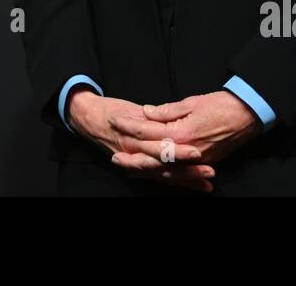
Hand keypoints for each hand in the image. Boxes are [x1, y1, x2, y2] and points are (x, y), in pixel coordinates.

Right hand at [67, 87, 214, 191]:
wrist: (86, 117)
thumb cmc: (109, 109)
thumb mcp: (131, 109)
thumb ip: (153, 116)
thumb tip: (169, 118)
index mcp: (136, 133)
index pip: (160, 144)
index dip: (178, 151)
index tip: (197, 152)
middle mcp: (136, 151)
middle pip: (164, 164)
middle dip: (187, 170)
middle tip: (209, 171)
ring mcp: (135, 160)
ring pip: (162, 174)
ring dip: (185, 179)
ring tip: (206, 183)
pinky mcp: (136, 165)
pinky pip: (156, 177)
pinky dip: (174, 182)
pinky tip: (194, 187)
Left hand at [110, 91, 261, 173]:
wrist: (247, 115)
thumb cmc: (221, 105)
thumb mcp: (191, 102)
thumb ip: (166, 110)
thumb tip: (146, 113)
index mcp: (181, 133)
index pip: (148, 131)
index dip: (129, 125)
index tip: (114, 121)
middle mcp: (186, 150)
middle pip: (152, 157)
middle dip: (132, 157)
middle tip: (114, 157)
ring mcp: (195, 160)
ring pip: (165, 169)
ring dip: (146, 170)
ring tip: (129, 169)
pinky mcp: (204, 162)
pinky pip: (181, 173)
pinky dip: (166, 175)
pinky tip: (155, 175)